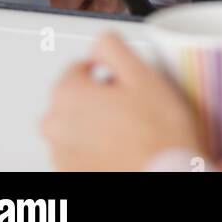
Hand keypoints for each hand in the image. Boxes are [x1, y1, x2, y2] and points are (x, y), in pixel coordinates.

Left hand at [42, 33, 203, 171]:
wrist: (165, 178)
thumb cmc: (157, 135)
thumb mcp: (142, 74)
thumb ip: (113, 47)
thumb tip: (100, 44)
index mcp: (69, 95)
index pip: (76, 68)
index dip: (104, 70)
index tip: (120, 79)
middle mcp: (57, 127)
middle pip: (71, 99)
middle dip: (95, 97)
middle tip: (127, 104)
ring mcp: (63, 157)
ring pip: (73, 129)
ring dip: (93, 125)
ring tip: (127, 130)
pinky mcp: (72, 177)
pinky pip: (78, 155)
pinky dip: (93, 150)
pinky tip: (120, 149)